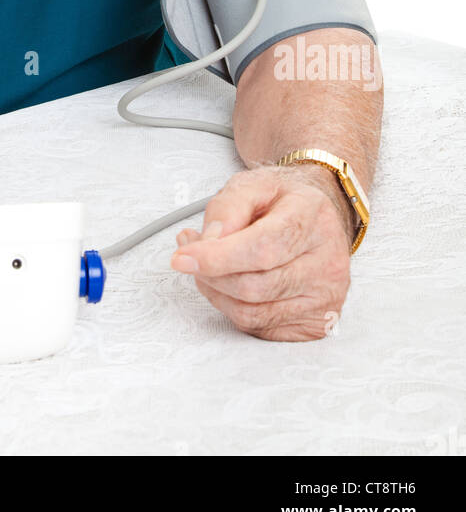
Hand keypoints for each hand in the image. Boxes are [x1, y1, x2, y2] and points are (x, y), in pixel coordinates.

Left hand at [170, 164, 353, 340]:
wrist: (317, 218)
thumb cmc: (283, 201)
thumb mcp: (253, 184)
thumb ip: (227, 207)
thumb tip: (208, 243)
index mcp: (313, 218)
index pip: (263, 248)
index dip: (218, 257)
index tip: (182, 257)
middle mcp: (328, 262)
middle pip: (254, 286)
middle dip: (211, 274)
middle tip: (190, 253)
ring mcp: (325, 297)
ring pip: (253, 313)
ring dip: (216, 292)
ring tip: (207, 265)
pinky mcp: (316, 323)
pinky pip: (259, 327)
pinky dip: (232, 307)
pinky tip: (229, 283)